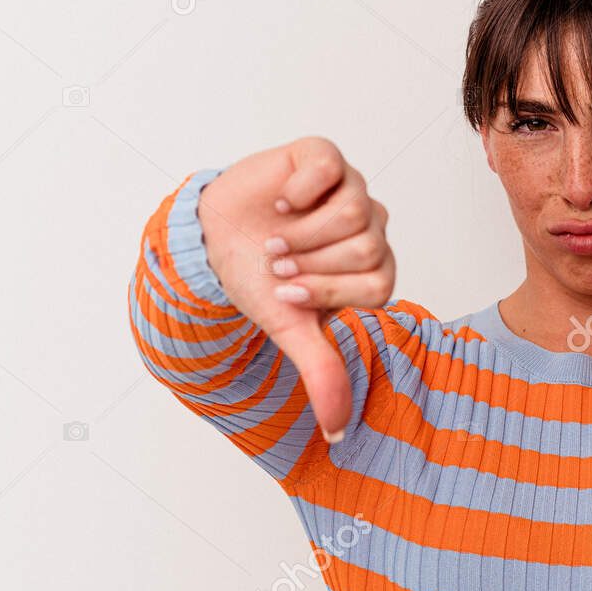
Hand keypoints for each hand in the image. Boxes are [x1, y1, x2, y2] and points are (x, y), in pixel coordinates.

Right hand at [197, 136, 393, 441]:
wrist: (214, 240)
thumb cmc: (258, 281)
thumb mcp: (289, 330)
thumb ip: (323, 373)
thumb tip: (338, 432)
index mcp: (373, 271)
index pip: (377, 285)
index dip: (328, 291)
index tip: (287, 293)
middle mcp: (371, 229)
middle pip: (368, 248)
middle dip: (311, 262)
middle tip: (276, 263)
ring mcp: (351, 190)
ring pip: (354, 211)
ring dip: (302, 232)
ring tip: (274, 236)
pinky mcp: (325, 158)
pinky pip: (331, 167)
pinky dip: (299, 191)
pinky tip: (280, 202)